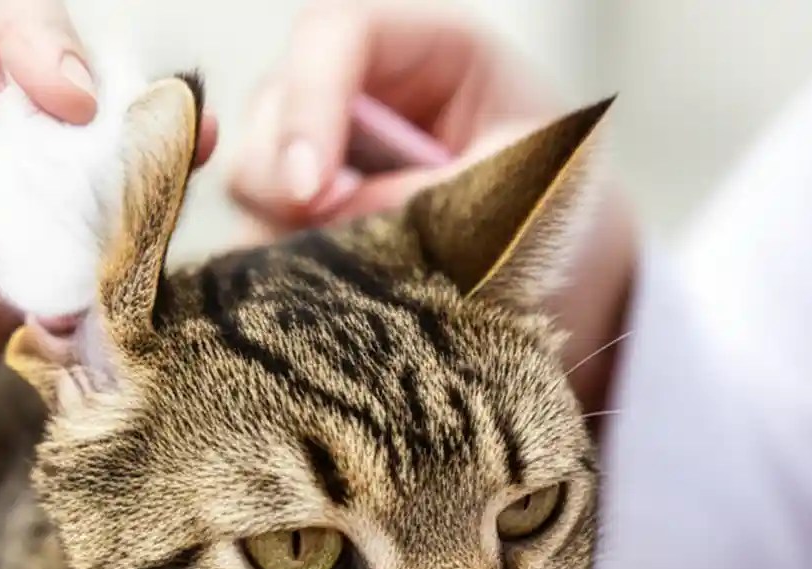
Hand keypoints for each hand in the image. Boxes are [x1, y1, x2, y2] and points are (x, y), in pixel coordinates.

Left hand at [0, 0, 217, 524]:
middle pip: (63, 83)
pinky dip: (121, 249)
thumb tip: (58, 140)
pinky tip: (138, 256)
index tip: (72, 103)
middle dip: (114, 111)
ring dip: (138, 172)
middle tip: (159, 147)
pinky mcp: (27, 265)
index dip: (44, 40)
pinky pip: (91, 244)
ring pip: (91, 164)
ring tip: (183, 173)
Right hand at [228, 0, 636, 415]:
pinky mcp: (301, 211)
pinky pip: (255, 233)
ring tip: (346, 272)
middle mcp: (355, 88)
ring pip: (251, 173)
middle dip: (283, 177)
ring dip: (280, 229)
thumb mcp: (521, 189)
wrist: (559, 258)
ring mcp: (319, 148)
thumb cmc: (552, 199)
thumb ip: (434, 194)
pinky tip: (321, 292)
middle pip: (272, 104)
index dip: (308, 104)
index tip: (314, 192)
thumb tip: (329, 217)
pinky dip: (276, 267)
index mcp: (423, 46)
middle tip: (325, 241)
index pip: (334, 34)